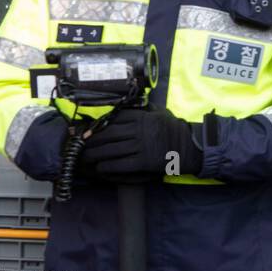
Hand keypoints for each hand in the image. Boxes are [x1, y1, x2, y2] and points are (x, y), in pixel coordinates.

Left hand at [81, 107, 202, 181]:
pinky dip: (108, 166)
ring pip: (112, 150)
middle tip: (80, 145)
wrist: (191, 148)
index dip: (98, 125)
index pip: (114, 119)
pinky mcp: (145, 162)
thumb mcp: (162, 113)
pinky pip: (121, 164)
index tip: (87, 130)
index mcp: (143, 118)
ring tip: (86, 157)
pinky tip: (101, 167)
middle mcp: (141, 131)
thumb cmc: (175, 131)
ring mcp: (143, 146)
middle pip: (109, 135)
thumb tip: (132, 103)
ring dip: (96, 155)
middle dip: (91, 141)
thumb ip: (146, 108)